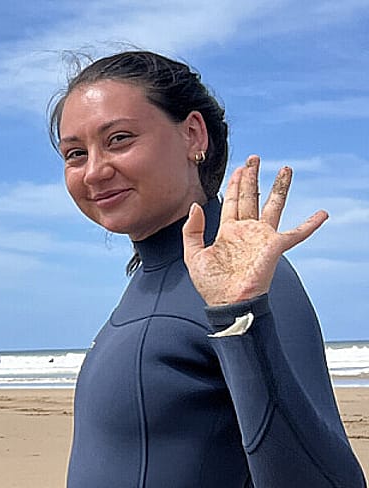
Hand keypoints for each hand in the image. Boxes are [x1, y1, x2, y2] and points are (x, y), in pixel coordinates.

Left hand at [182, 155, 326, 305]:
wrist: (227, 302)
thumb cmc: (211, 284)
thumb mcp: (192, 256)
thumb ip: (192, 231)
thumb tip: (196, 206)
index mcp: (227, 232)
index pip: (232, 202)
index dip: (235, 185)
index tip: (238, 168)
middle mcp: (246, 231)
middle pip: (251, 197)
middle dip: (251, 177)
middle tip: (254, 158)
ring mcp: (262, 237)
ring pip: (273, 206)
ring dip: (279, 187)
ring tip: (285, 169)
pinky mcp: (274, 246)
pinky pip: (297, 233)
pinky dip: (310, 224)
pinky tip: (322, 213)